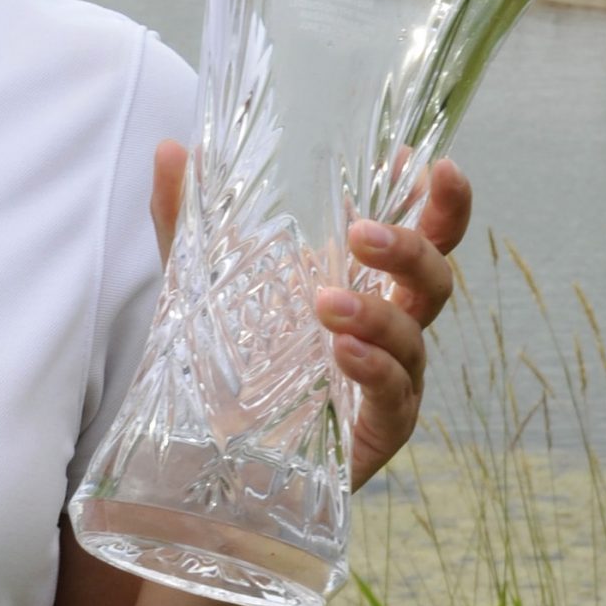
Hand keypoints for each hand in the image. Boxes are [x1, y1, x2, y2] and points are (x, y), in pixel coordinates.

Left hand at [149, 141, 471, 491]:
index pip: (420, 234)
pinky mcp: (376, 431)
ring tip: (327, 303)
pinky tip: (343, 354)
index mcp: (360, 283)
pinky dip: (374, 370)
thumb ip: (187, 220)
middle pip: (435, 277)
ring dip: (377, 313)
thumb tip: (169, 148)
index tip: (422, 162)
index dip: (436, 201)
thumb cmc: (226, 362)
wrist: (207, 456)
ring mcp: (389, 380)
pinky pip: (393, 396)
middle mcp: (387, 327)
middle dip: (412, 246)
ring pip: (415, 336)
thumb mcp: (200, 285)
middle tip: (361, 232)